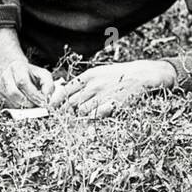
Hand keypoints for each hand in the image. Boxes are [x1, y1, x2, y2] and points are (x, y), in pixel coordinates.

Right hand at [0, 58, 56, 108]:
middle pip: (13, 93)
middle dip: (28, 103)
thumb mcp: (44, 75)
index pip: (22, 82)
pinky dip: (18, 111)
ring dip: (24, 108)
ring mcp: (0, 87)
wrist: (18, 74)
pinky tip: (25, 107)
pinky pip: (8, 108)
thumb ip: (48, 86)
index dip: (33, 94)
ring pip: (10, 102)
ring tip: (32, 107)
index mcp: (17, 67)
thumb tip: (47, 100)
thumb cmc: (33, 76)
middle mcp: (5, 76)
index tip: (43, 103)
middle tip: (38, 107)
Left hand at [48, 60, 174, 117]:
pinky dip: (91, 119)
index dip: (57, 101)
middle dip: (66, 111)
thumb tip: (64, 90)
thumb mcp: (98, 72)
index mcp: (88, 76)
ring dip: (79, 115)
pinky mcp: (112, 106)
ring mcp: (102, 96)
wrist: (139, 76)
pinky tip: (92, 118)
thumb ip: (82, 82)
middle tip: (63, 116)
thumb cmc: (117, 75)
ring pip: (82, 111)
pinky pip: (96, 116)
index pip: (66, 90)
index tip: (52, 107)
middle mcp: (93, 86)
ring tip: (81, 115)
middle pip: (71, 103)